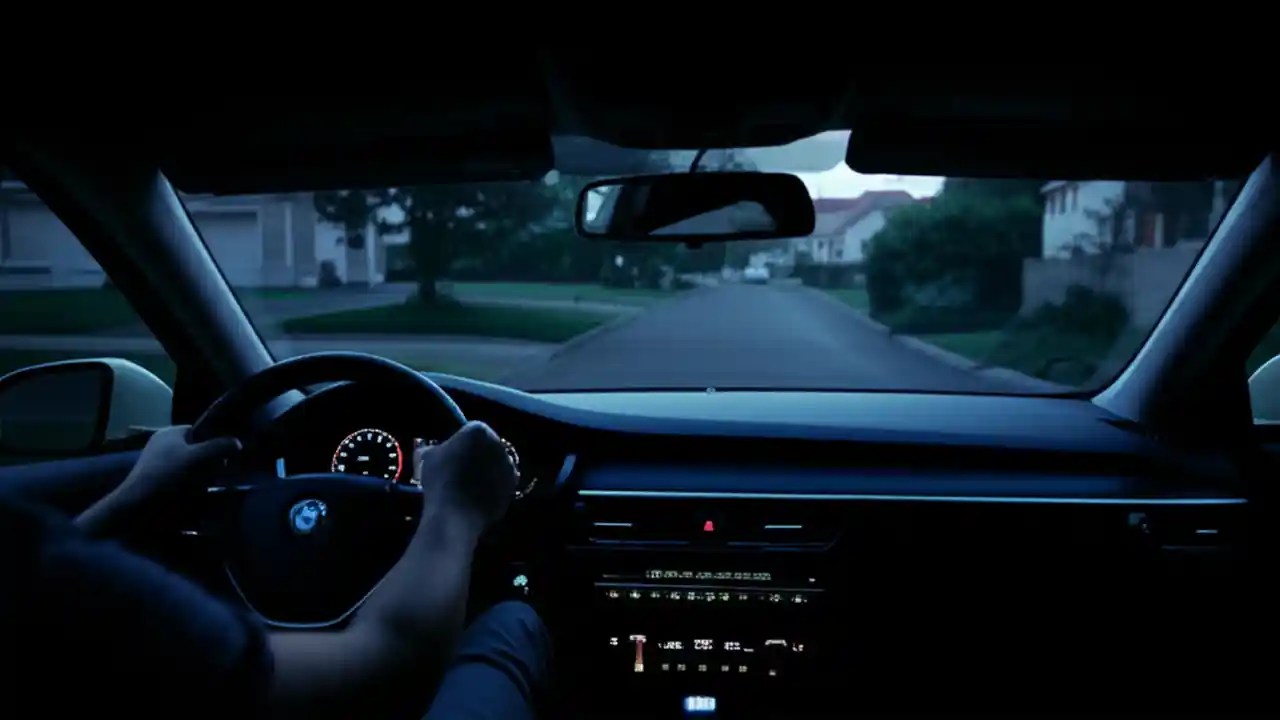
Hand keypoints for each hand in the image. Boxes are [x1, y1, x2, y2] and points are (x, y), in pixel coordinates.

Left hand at [78, 425, 238, 535]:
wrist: (136, 510)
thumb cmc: (167, 477)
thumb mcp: (198, 458)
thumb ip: (220, 447)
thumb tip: (237, 442)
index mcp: (169, 433)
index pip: (200, 431)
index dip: (214, 441)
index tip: (224, 456)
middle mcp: (162, 446)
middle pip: (197, 450)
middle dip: (209, 461)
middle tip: (218, 473)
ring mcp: (158, 466)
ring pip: (191, 467)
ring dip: (201, 477)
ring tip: (208, 487)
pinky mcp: (157, 484)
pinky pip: (182, 482)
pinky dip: (191, 488)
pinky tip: (196, 498)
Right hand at [414, 421, 515, 529]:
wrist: (457, 514)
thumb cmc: (440, 479)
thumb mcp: (425, 457)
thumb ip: (433, 448)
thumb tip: (433, 450)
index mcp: (479, 430)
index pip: (470, 429)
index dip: (460, 441)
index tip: (451, 454)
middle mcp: (499, 444)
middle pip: (486, 445)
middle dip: (476, 454)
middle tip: (460, 468)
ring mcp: (508, 466)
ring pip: (495, 463)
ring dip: (485, 470)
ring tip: (468, 485)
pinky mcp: (513, 486)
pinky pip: (500, 482)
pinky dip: (492, 487)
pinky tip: (477, 497)